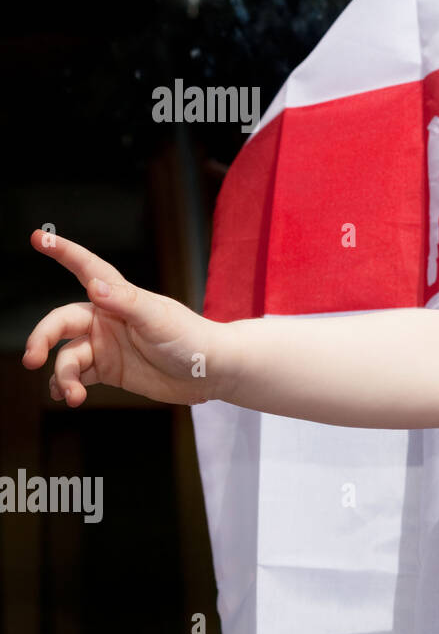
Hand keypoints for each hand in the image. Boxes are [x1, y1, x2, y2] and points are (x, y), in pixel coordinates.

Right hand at [22, 229, 229, 406]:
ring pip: (67, 356)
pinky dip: (66, 386)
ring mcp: (105, 345)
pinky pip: (76, 376)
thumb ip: (127, 303)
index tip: (36, 237)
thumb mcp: (159, 318)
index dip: (62, 253)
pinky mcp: (108, 370)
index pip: (87, 269)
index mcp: (120, 297)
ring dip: (62, 376)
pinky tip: (68, 396)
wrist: (210, 372)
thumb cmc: (191, 338)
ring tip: (71, 395)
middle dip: (42, 339)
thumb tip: (94, 286)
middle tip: (32, 360)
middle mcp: (106, 319)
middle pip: (60, 323)